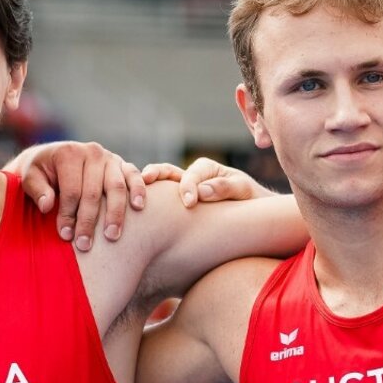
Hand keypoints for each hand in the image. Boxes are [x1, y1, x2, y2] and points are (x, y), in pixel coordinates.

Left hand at [7, 141, 144, 250]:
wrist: (53, 159)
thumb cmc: (40, 173)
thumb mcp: (29, 177)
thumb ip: (36, 189)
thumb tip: (47, 206)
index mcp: (68, 153)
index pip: (71, 190)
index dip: (68, 215)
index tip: (65, 235)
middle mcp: (91, 152)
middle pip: (93, 192)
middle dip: (88, 220)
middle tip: (85, 245)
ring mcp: (109, 158)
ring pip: (115, 187)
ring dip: (115, 213)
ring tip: (111, 236)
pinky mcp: (122, 164)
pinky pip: (134, 176)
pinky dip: (138, 190)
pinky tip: (138, 208)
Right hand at [141, 157, 262, 206]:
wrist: (248, 214)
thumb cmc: (248, 200)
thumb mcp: (242, 191)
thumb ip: (224, 188)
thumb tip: (202, 191)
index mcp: (205, 169)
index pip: (191, 175)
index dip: (188, 187)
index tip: (189, 203)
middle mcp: (188, 176)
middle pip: (167, 172)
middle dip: (156, 174)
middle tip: (146, 180)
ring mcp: (178, 190)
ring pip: (158, 186)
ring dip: (145, 188)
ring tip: (133, 194)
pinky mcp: (173, 206)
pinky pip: (159, 203)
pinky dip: (147, 203)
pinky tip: (135, 212)